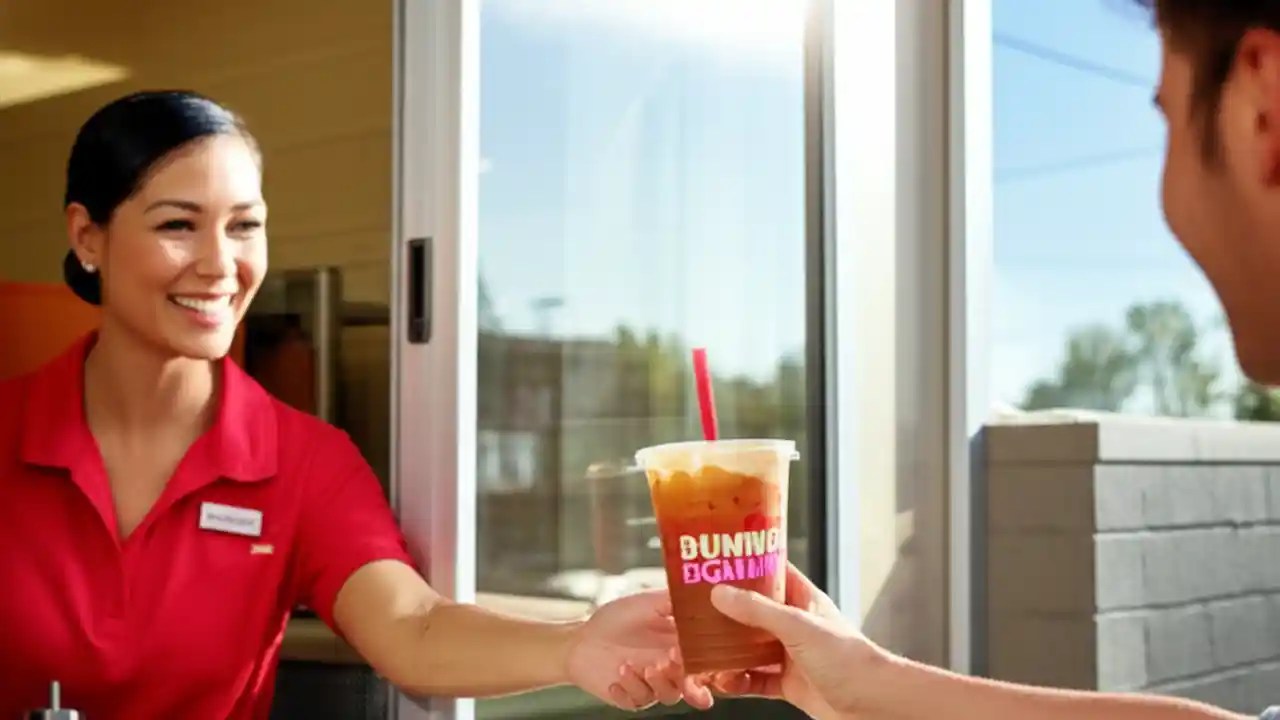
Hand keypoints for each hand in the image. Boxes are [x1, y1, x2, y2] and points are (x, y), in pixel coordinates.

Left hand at [566, 590, 714, 710]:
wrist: (582, 638)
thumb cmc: (616, 619)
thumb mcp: (646, 603)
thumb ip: (673, 602)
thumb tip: (699, 595)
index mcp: (680, 647)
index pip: (704, 662)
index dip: (706, 664)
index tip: (695, 653)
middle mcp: (670, 670)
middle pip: (693, 685)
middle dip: (687, 679)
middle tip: (669, 661)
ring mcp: (652, 685)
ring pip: (668, 695)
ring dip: (657, 682)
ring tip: (636, 665)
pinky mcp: (632, 697)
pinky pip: (638, 702)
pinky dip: (629, 690)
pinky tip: (618, 674)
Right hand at [707, 564, 888, 718]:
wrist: (871, 704)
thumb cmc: (851, 660)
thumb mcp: (799, 627)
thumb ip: (759, 611)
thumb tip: (722, 593)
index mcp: (803, 600)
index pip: (771, 572)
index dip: (745, 565)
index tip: (717, 560)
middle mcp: (795, 625)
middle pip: (753, 612)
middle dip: (727, 612)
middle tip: (698, 608)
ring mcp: (790, 655)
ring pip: (749, 648)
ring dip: (727, 651)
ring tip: (704, 649)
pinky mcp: (788, 684)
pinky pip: (754, 680)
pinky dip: (737, 682)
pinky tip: (724, 682)